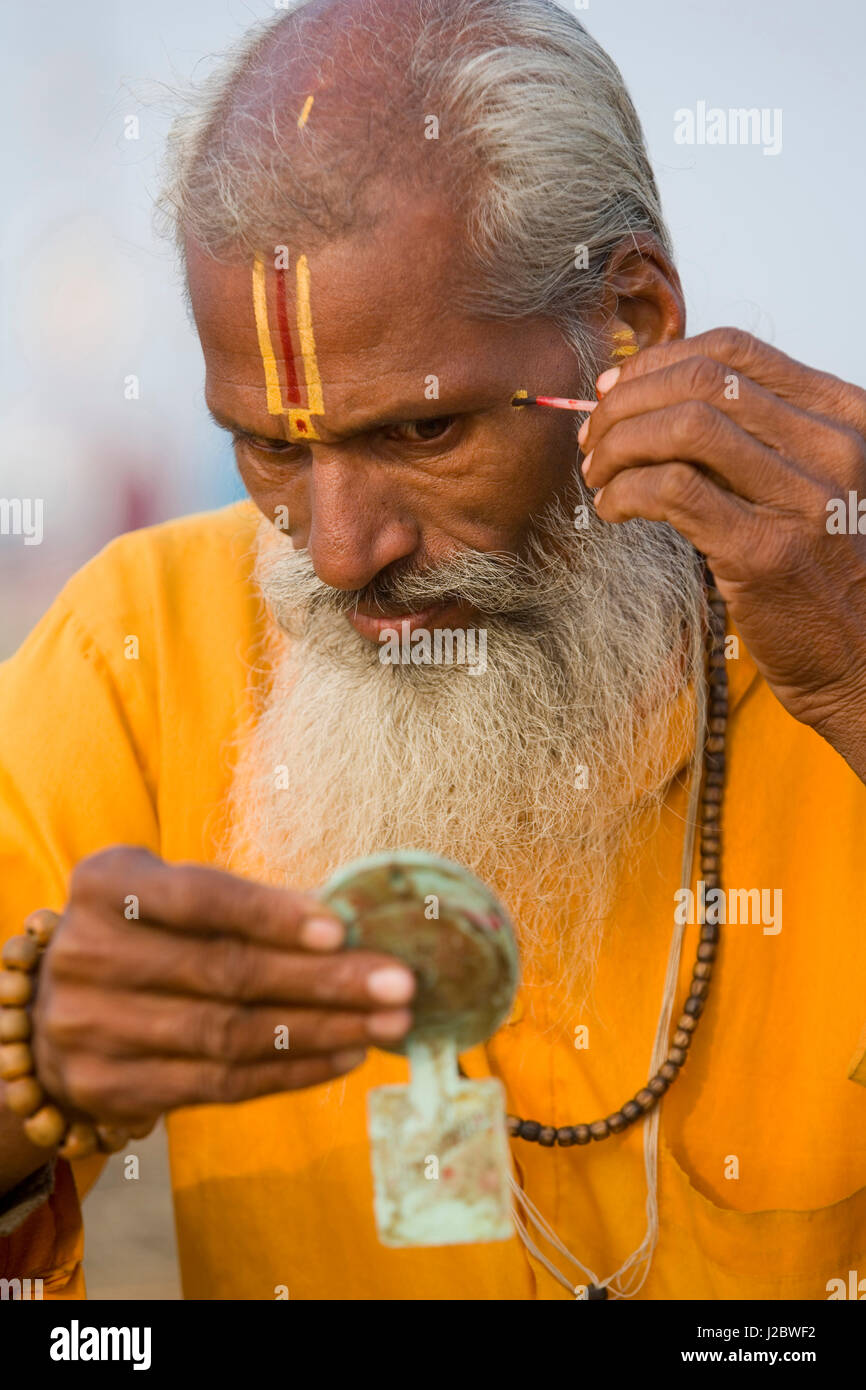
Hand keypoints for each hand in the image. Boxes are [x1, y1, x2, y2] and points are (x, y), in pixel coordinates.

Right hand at [30, 847, 414, 1130]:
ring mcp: (90, 1028)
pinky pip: (218, 1084)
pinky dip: (291, 1071)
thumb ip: (237, 904)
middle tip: (400, 983)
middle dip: (324, 979)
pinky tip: (345, 1054)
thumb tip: (348, 924)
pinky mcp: (110, 1087)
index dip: (271, 915)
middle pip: (225, 973)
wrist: (51, 1011)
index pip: (197, 900)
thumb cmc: (142, 934)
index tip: (342, 927)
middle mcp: (86, 954)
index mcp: (104, 885)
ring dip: (321, 1030)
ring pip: (228, 1035)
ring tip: (388, 1023)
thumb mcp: (167, 895)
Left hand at [580, 328, 865, 766]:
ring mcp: (802, 500)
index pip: (735, 351)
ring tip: (598, 473)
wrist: (865, 660)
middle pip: (701, 382)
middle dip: (627, 402)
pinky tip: (612, 510)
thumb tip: (658, 401)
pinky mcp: (763, 553)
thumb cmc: (829, 575)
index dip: (659, 361)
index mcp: (843, 418)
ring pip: (684, 427)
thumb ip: (757, 441)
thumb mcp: (813, 485)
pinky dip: (625, 492)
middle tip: (594, 435)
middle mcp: (832, 449)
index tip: (617, 389)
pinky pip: (672, 491)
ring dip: (620, 444)